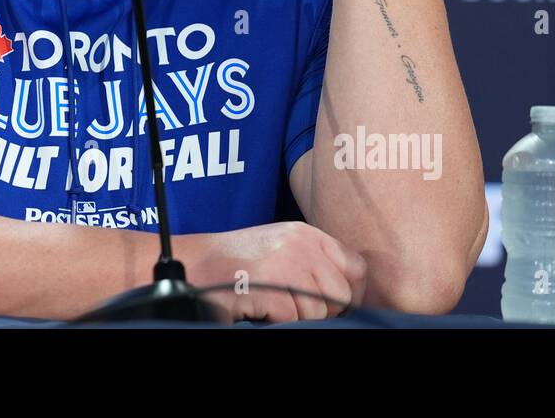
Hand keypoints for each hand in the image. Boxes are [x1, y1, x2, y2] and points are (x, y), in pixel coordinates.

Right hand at [179, 221, 367, 322]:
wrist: (197, 263)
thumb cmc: (240, 260)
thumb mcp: (283, 246)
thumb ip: (316, 260)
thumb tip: (351, 294)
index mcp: (308, 234)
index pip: (357, 267)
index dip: (353, 292)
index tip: (336, 306)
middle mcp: (301, 245)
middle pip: (341, 294)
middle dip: (323, 310)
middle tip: (294, 307)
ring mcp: (286, 264)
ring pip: (319, 312)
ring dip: (296, 316)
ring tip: (271, 301)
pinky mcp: (270, 286)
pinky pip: (294, 319)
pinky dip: (276, 319)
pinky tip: (259, 305)